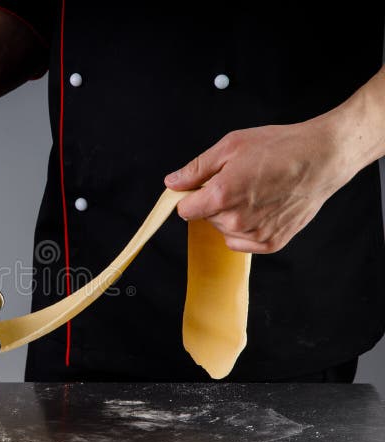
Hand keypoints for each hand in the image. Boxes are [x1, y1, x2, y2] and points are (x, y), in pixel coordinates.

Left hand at [164, 122, 350, 252]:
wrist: (322, 157)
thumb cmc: (279, 147)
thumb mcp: (230, 146)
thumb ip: (196, 169)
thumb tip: (171, 183)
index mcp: (221, 196)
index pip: (184, 209)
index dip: (190, 196)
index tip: (201, 187)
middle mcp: (236, 220)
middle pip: (205, 218)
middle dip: (214, 202)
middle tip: (239, 181)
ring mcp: (254, 234)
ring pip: (223, 230)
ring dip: (230, 215)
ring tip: (255, 192)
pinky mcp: (271, 243)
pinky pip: (241, 242)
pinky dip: (246, 229)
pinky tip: (262, 208)